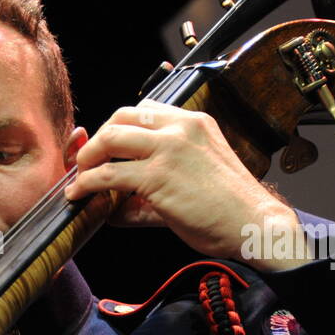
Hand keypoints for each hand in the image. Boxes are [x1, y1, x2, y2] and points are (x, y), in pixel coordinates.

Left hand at [63, 101, 310, 270]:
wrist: (253, 224)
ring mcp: (168, 149)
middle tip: (87, 164)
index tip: (105, 149)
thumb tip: (115, 202)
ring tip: (80, 179)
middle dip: (97, 140)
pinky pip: (108, 174)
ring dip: (86, 160)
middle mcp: (181, 127)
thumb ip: (157, 178)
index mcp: (193, 122)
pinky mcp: (157, 177)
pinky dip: (87, 184)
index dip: (116, 128)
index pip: (142, 110)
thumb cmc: (228, 206)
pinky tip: (81, 195)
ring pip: (108, 140)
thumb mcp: (196, 174)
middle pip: (120, 117)